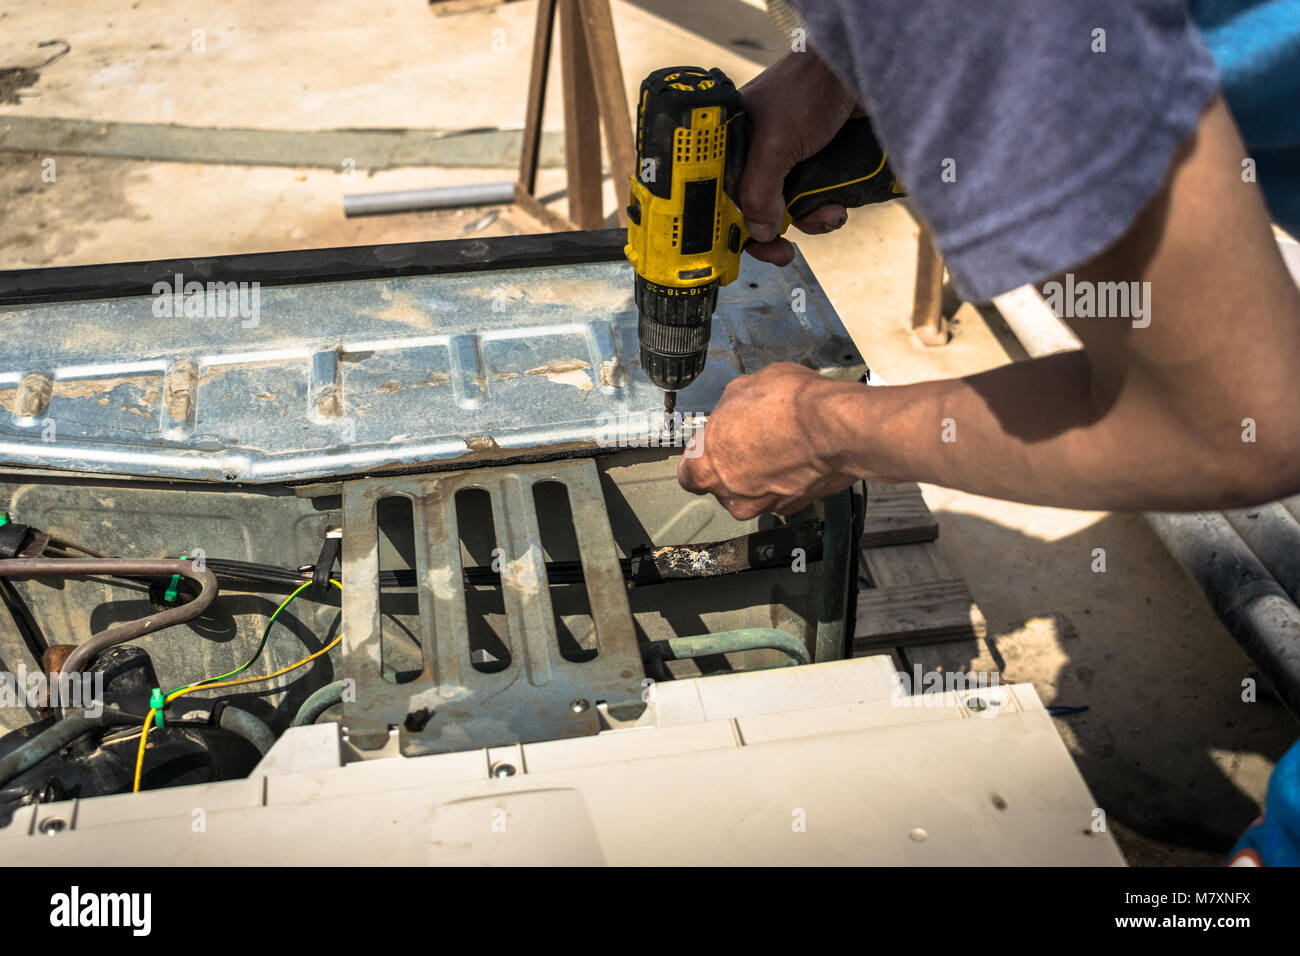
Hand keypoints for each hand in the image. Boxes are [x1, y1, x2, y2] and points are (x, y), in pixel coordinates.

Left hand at [677, 363, 861, 518]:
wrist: (834, 427)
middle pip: (723, 485)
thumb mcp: (743, 388)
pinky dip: (787, 479)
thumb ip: (728, 410)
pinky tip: (799, 455)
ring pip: (754, 492)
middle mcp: (732, 494)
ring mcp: (765, 504)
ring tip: (780, 444)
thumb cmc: (787, 405)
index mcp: (707, 467)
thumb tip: (733, 410)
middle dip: (734, 464)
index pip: (688, 476)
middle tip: (752, 438)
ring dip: (762, 474)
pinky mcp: (795, 506)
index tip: (712, 445)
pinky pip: (783, 494)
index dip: (700, 458)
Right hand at [739, 51, 862, 265]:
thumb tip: (760, 232)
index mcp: (732, 145)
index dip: (728, 227)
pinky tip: (839, 206)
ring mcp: (787, 159)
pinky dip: (827, 209)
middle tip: (785, 253)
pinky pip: (814, 200)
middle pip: (754, 210)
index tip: (742, 251)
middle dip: (774, 232)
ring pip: (789, 209)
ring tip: (830, 216)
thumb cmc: (808, 89)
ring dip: (810, 221)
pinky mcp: (816, 162)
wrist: (859, 67)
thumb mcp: (775, 145)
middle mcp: (756, 154)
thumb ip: (759, 191)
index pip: (719, 196)